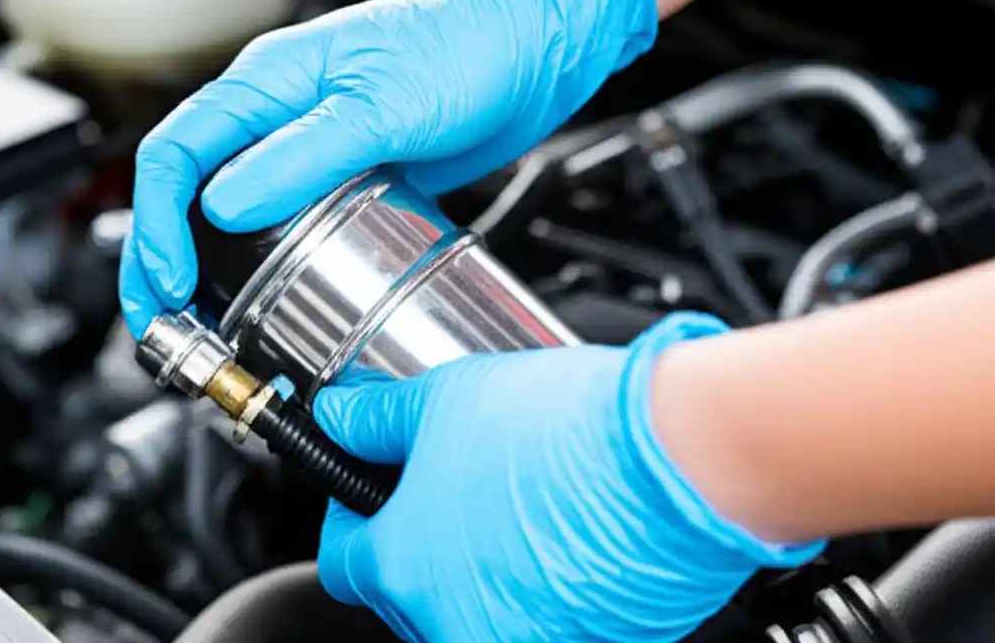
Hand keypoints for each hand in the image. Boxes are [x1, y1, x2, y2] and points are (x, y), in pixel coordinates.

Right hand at [119, 0, 658, 335]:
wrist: (532, 43)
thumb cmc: (464, 43)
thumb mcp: (379, 105)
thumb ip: (300, 157)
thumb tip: (224, 208)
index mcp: (266, 85)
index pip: (175, 154)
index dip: (159, 224)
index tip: (169, 281)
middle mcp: (277, 117)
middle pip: (191, 193)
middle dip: (165, 260)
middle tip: (163, 324)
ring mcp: (309, 149)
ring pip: (234, 215)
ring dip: (211, 271)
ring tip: (205, 327)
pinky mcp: (345, 178)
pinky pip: (289, 225)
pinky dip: (266, 266)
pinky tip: (270, 298)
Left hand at [312, 314, 823, 641]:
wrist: (678, 460)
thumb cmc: (567, 432)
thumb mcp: (444, 399)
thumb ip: (376, 418)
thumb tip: (341, 413)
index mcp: (403, 572)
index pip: (342, 559)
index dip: (352, 513)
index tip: (370, 486)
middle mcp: (453, 626)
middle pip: (406, 590)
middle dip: (420, 537)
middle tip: (452, 482)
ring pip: (474, 606)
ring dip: (480, 563)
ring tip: (515, 499)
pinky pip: (538, 616)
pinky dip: (538, 582)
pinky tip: (559, 527)